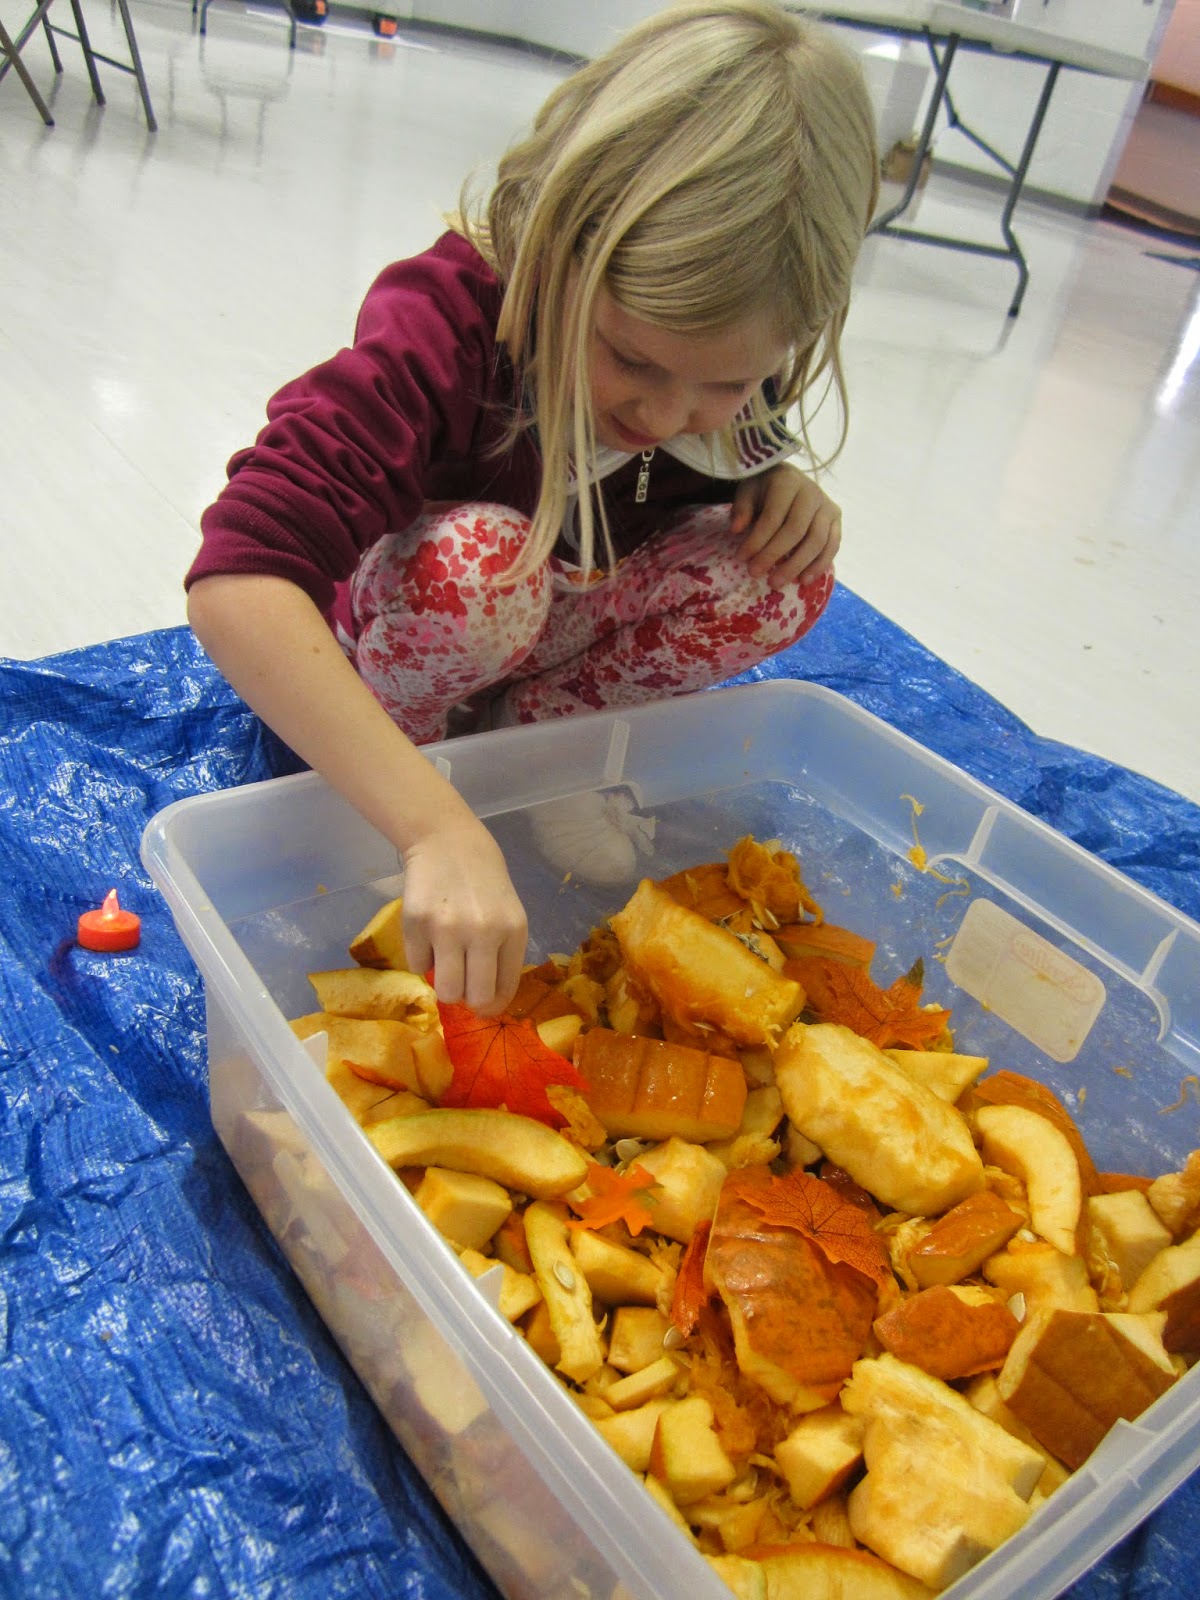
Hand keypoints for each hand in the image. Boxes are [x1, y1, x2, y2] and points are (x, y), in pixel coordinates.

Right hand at [400, 817, 527, 1015]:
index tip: (482, 1005)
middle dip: (467, 998)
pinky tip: (428, 933)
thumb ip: (502, 955)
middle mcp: (483, 932)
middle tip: (462, 983)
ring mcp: (447, 929)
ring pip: (446, 991)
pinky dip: (422, 957)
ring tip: (444, 962)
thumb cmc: (483, 882)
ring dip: (443, 984)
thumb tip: (485, 1003)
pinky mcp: (416, 924)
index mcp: (513, 931)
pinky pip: (417, 966)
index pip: (504, 990)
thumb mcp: (508, 914)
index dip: (491, 1006)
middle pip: (475, 997)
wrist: (448, 841)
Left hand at [730, 463, 841, 588]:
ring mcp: (827, 506)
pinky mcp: (837, 519)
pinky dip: (819, 565)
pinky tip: (803, 581)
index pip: (773, 516)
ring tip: (776, 582)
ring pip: (816, 541)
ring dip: (796, 566)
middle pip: (795, 530)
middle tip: (755, 573)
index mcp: (788, 482)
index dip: (757, 540)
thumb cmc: (764, 490)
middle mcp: (812, 492)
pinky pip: (832, 546)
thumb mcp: (748, 492)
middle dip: (773, 555)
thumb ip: (742, 509)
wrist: (788, 479)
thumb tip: (736, 529)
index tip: (741, 558)